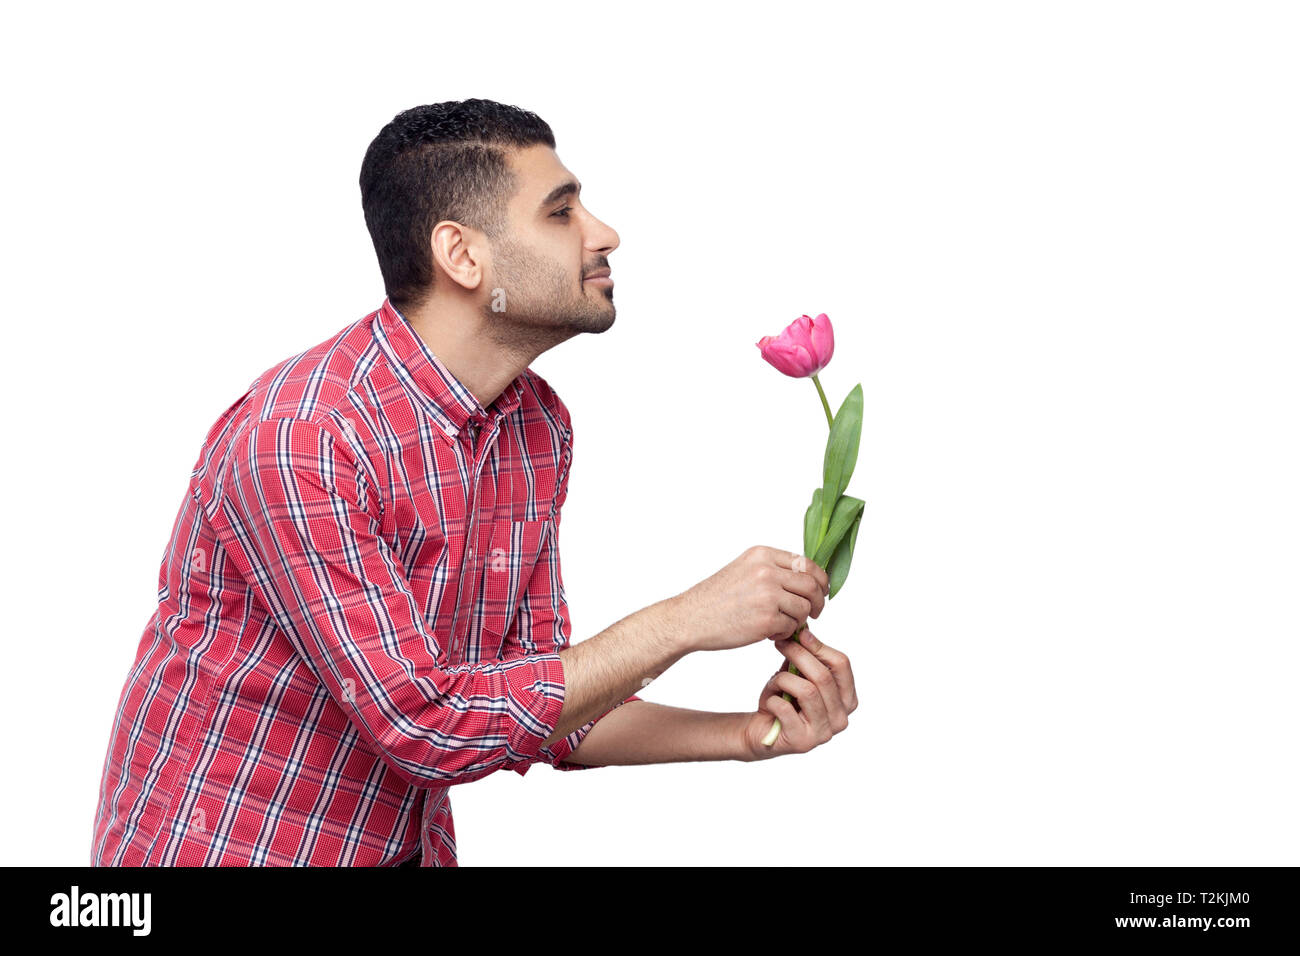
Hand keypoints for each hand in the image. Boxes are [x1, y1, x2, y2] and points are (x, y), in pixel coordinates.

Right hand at [672, 546, 829, 651]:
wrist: (690, 618)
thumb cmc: (714, 598)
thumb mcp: (744, 569)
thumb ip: (773, 569)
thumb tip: (806, 580)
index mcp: (762, 555)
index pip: (807, 563)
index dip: (820, 579)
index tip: (821, 591)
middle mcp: (767, 571)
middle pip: (812, 585)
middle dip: (817, 602)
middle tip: (814, 613)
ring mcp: (768, 595)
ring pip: (804, 608)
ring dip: (797, 620)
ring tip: (779, 624)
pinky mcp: (766, 620)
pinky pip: (791, 627)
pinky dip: (784, 633)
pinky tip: (768, 633)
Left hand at [739, 629, 856, 759]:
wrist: (761, 729)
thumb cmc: (783, 700)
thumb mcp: (796, 674)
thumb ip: (806, 657)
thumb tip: (804, 631)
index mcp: (847, 699)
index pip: (842, 665)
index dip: (820, 646)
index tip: (800, 634)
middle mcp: (841, 719)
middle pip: (823, 676)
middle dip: (799, 655)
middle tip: (780, 644)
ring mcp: (824, 733)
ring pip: (807, 691)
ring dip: (783, 680)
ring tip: (774, 682)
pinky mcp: (803, 742)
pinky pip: (786, 708)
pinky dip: (772, 699)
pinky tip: (769, 703)